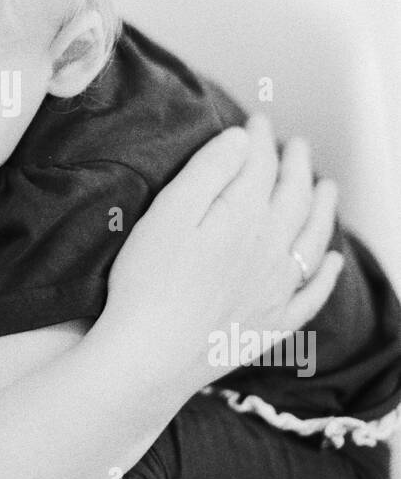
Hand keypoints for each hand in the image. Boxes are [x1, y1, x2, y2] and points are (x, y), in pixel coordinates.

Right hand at [94, 115, 342, 391]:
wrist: (150, 357)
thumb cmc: (148, 283)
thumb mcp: (168, 213)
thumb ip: (209, 171)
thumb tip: (242, 140)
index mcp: (243, 218)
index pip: (260, 166)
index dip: (259, 139)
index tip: (256, 121)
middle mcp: (270, 251)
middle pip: (293, 198)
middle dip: (296, 166)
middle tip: (296, 144)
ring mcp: (275, 290)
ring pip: (312, 240)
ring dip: (323, 209)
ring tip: (328, 188)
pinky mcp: (270, 325)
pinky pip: (310, 295)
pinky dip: (325, 275)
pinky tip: (330, 263)